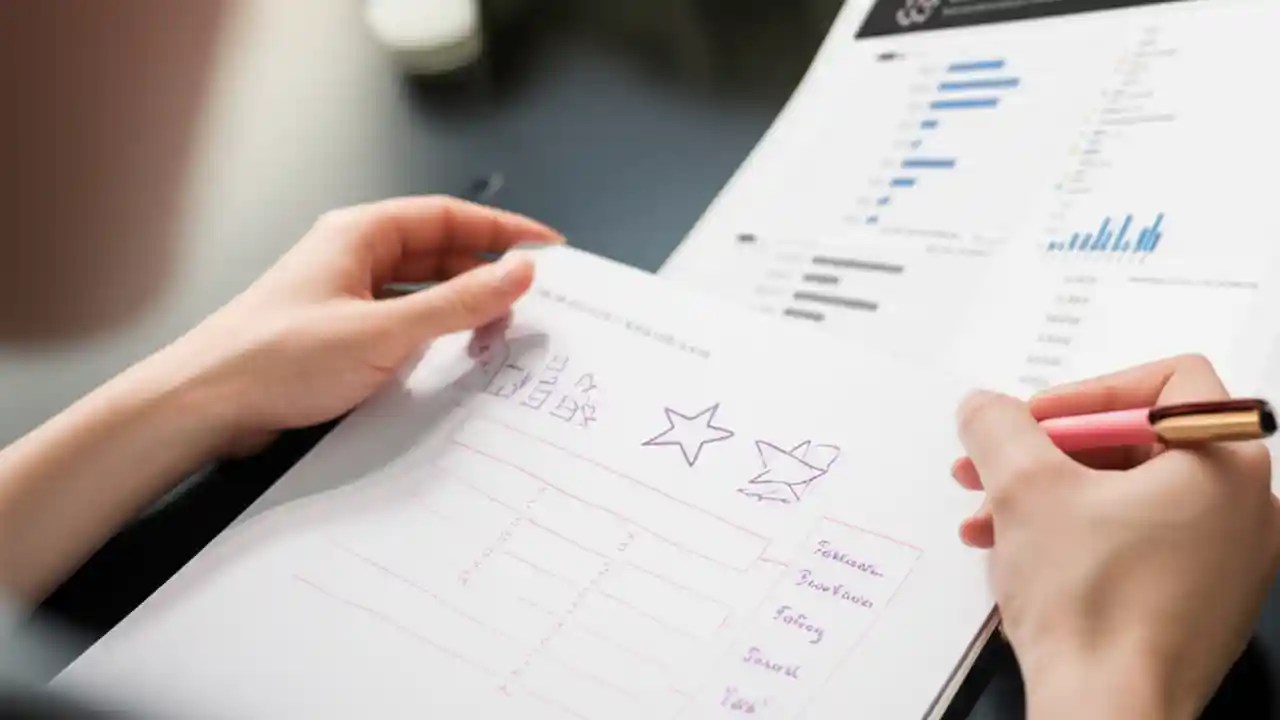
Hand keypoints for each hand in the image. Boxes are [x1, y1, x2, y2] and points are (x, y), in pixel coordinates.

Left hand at [146, 195, 562, 453]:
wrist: (203, 406)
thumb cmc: (278, 358)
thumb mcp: (383, 331)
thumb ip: (458, 303)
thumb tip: (520, 273)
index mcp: (360, 234)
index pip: (448, 218)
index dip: (503, 232)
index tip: (548, 251)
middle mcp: (353, 258)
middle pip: (438, 252)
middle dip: (486, 273)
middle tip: (534, 299)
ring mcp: (345, 297)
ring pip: (421, 291)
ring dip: (461, 306)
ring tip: (503, 331)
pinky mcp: (339, 335)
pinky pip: (402, 322)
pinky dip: (434, 333)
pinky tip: (455, 356)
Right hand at [952, 355, 1278, 718]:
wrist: (1107, 712)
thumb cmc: (1095, 612)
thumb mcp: (1024, 486)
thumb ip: (998, 425)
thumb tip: (986, 407)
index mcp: (1226, 464)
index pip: (1166, 381)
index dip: (1087, 391)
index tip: (1037, 420)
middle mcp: (1245, 509)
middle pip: (1136, 441)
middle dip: (1048, 452)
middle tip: (996, 465)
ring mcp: (1226, 559)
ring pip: (1126, 495)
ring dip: (1049, 496)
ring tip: (992, 518)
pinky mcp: (1199, 599)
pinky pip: (1135, 542)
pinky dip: (1077, 536)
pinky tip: (1020, 554)